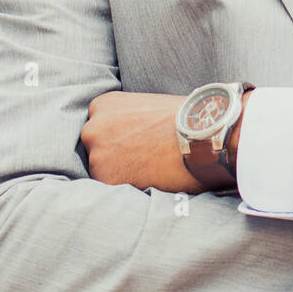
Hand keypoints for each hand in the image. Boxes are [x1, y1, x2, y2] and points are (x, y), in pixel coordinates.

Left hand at [81, 91, 202, 193]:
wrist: (199, 134)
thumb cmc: (183, 118)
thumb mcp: (149, 105)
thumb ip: (129, 118)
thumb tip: (129, 136)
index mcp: (104, 105)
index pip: (99, 125)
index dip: (116, 136)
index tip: (131, 142)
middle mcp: (93, 128)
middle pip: (96, 147)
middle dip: (113, 154)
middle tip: (139, 159)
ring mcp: (97, 154)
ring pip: (101, 169)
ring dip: (119, 172)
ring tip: (147, 170)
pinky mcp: (106, 178)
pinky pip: (112, 187)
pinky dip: (127, 186)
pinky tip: (147, 179)